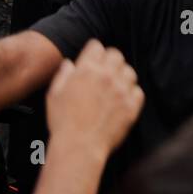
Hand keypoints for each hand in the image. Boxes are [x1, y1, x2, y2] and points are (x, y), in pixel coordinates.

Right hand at [44, 40, 143, 161]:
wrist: (79, 147)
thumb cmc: (63, 122)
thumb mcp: (54, 94)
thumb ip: (63, 75)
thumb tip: (69, 64)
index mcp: (87, 70)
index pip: (97, 46)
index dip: (93, 51)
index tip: (93, 58)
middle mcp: (106, 76)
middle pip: (116, 55)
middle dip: (109, 60)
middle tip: (105, 71)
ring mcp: (121, 91)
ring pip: (129, 71)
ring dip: (122, 75)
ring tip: (115, 86)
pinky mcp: (131, 107)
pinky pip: (138, 91)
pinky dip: (132, 93)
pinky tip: (122, 99)